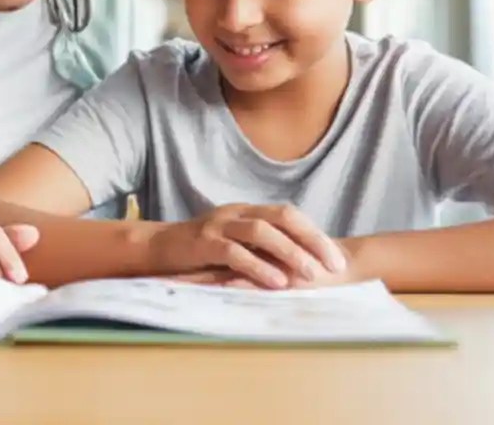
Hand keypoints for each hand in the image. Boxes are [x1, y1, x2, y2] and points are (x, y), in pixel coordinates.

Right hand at [147, 204, 346, 288]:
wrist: (157, 248)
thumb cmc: (200, 251)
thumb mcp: (233, 243)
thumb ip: (260, 248)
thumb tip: (298, 264)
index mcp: (247, 211)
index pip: (289, 214)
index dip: (315, 234)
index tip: (336, 258)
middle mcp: (236, 213)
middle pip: (282, 217)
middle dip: (311, 240)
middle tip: (333, 265)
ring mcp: (219, 225)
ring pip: (261, 232)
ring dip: (289, 252)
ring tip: (310, 274)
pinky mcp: (203, 243)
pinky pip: (235, 253)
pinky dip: (258, 267)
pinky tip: (276, 282)